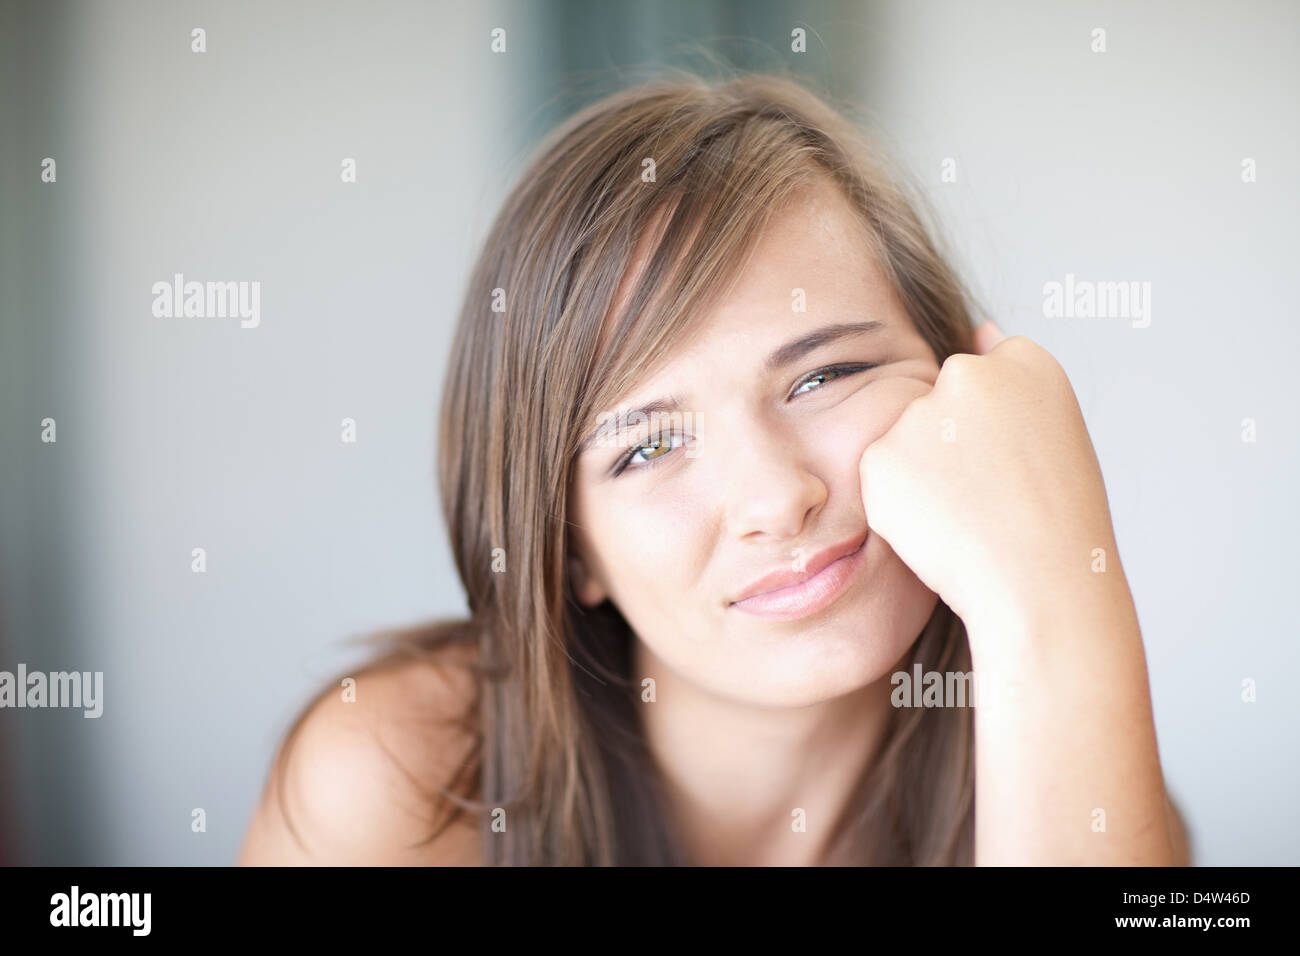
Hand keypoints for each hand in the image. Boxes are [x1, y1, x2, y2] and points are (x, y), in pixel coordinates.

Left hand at [858, 321, 1127, 647]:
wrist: (1041, 584)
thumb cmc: (1060, 520)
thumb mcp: (1057, 430)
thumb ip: (1011, 375)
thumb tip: (978, 328)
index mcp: (1026, 361)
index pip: (982, 376)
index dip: (992, 431)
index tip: (1014, 465)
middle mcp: (968, 373)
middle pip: (935, 406)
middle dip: (948, 447)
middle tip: (989, 496)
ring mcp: (921, 412)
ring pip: (904, 442)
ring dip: (922, 476)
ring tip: (970, 515)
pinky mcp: (880, 455)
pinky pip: (881, 478)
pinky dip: (900, 504)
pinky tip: (940, 527)